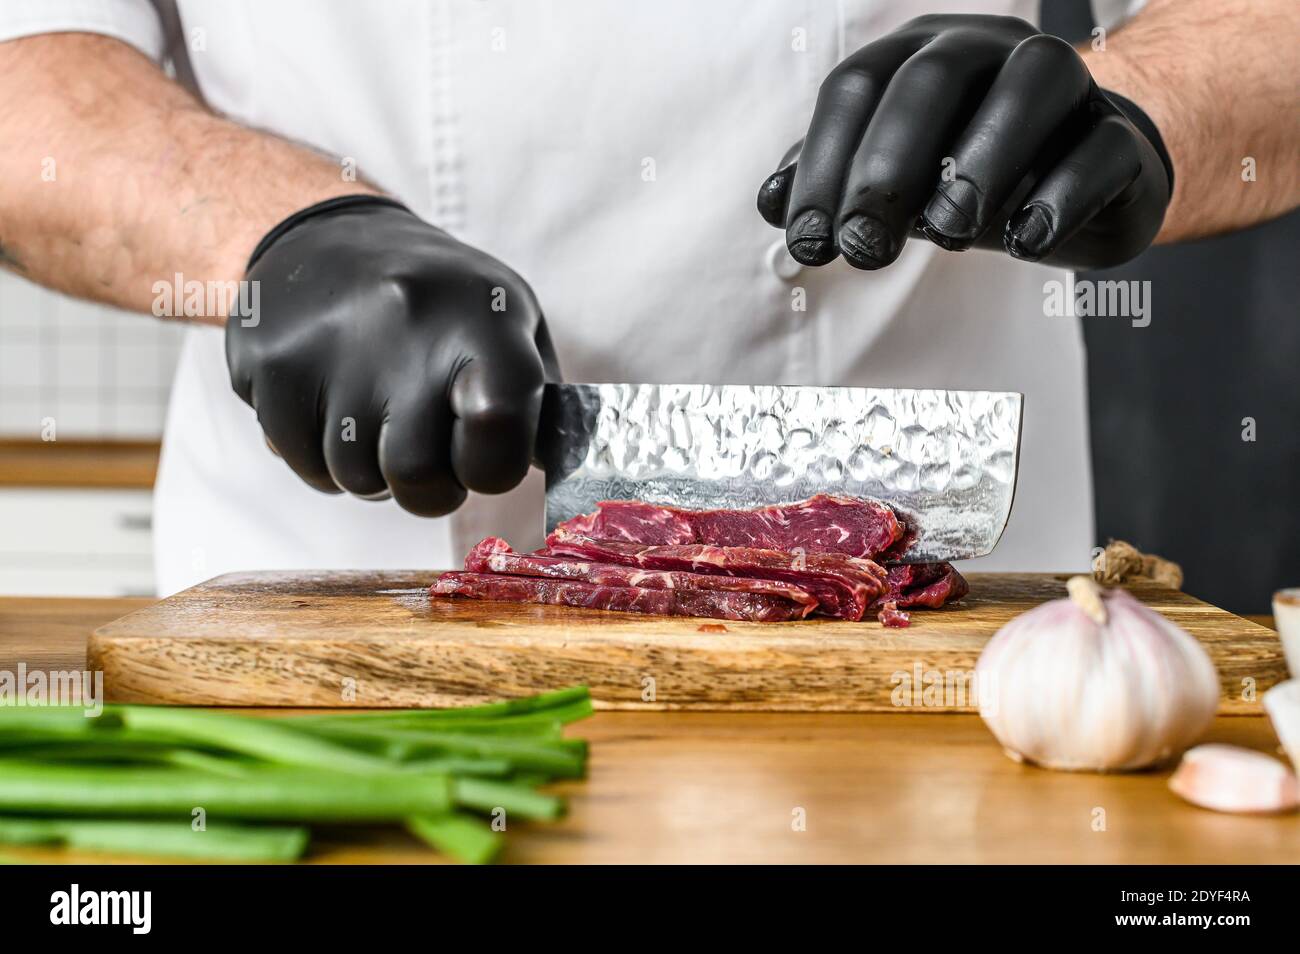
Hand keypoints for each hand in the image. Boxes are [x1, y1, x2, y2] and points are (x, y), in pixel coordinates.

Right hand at [226, 196, 557, 515]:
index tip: (483, 451)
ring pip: (353, 479)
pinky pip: (299, 462)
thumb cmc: (440, 297)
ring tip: (374, 408)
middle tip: (423, 444)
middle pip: (417, 477)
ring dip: (368, 468)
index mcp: (481, 317)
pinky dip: (316, 455)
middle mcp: (405, 324)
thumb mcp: (508, 318)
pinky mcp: (268, 362)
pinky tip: (329, 403)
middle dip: (427, 486)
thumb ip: (539, 400)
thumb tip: (568, 473)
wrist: (322, 236)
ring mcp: (329, 343)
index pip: (498, 426)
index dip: (492, 465)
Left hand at [757, 14, 1172, 268]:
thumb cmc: (971, 174)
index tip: (809, 239)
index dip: (825, 162)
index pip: (859, 86)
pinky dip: (1060, 195)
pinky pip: (1100, 147)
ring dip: (982, 160)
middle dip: (888, 166)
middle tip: (864, 246)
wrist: (1085, 179)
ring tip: (949, 232)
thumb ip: (832, 182)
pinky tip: (1024, 241)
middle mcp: (992, 51)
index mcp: (922, 54)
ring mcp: (1068, 85)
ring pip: (1033, 83)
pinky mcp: (1121, 135)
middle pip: (934, 77)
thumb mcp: (896, 180)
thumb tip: (769, 201)